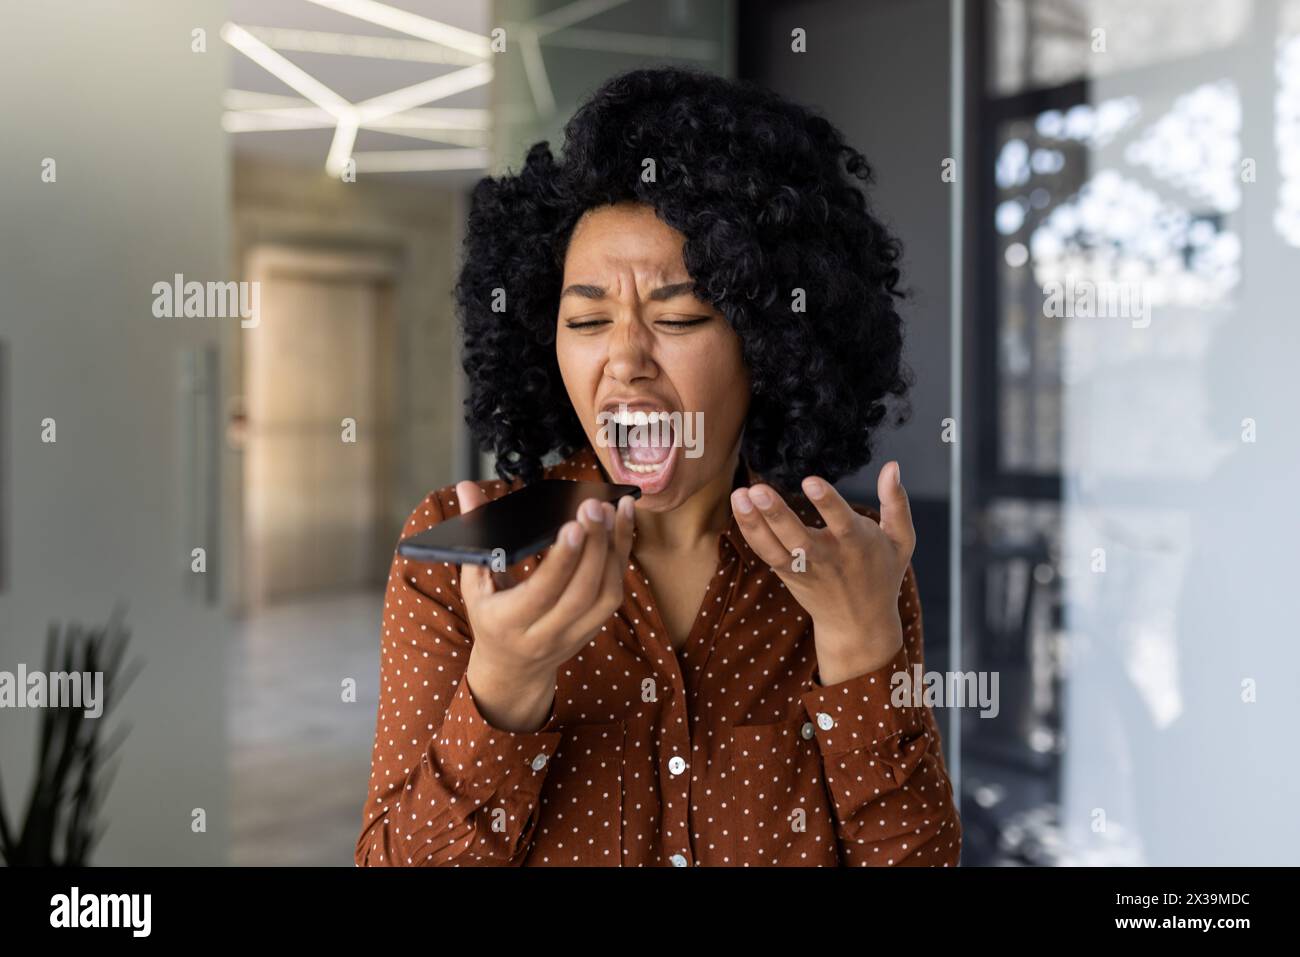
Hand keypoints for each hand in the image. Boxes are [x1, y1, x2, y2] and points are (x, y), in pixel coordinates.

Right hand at [457, 482, 635, 727]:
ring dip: (614, 548)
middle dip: (593, 545)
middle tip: (594, 506)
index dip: (561, 560)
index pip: (542, 592)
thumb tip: (467, 487)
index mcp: (507, 623)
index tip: (573, 525)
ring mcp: (573, 635)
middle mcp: (544, 634)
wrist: (513, 668)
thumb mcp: (474, 582)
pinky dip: (622, 557)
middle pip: (580, 592)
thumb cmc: (490, 616)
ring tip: (614, 509)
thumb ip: (475, 535)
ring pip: (605, 595)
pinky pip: (615, 594)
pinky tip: (622, 524)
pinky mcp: (594, 629)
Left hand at [730, 460, 913, 683]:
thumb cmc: (882, 573)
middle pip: (799, 538)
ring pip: (775, 548)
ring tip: (740, 495)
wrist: (859, 624)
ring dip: (755, 523)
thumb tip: (892, 466)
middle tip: (758, 490)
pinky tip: (739, 505)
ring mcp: (804, 569)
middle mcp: (828, 559)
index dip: (827, 502)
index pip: (842, 522)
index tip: (810, 481)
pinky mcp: (787, 573)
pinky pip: (765, 552)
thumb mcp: (902, 540)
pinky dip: (750, 531)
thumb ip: (897, 502)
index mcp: (858, 545)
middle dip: (778, 514)